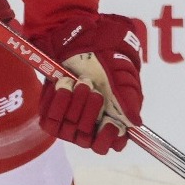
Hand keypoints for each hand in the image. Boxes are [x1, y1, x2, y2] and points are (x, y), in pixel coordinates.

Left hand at [32, 13, 144, 153]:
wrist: (78, 39)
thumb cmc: (105, 57)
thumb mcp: (121, 75)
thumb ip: (128, 99)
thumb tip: (135, 122)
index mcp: (111, 119)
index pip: (111, 145)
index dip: (109, 139)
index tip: (110, 123)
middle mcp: (90, 124)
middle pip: (87, 140)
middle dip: (90, 113)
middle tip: (94, 90)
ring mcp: (69, 120)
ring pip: (68, 133)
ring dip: (74, 106)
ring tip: (79, 83)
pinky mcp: (51, 112)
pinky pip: (50, 121)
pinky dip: (57, 102)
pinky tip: (64, 85)